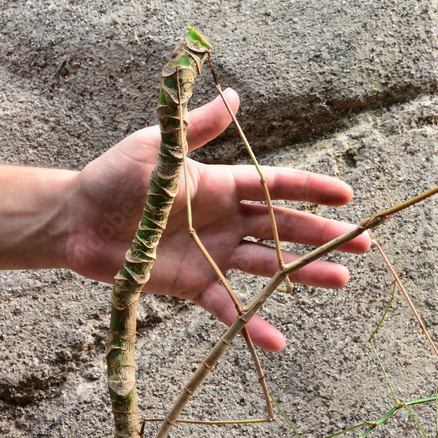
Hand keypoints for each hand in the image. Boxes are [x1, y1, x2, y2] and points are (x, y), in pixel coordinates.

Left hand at [64, 89, 370, 350]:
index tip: (347, 196)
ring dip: (302, 274)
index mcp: (220, 186)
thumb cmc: (112, 178)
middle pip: (283, 228)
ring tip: (339, 281)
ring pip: (268, 266)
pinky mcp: (193, 284)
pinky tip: (276, 341)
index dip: (311, 190)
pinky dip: (251, 323)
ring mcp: (212, 254)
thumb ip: (197, 129)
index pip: (275, 186)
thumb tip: (236, 96)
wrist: (74, 221)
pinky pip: (228, 306)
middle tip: (362, 243)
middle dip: (322, 235)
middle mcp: (224, 220)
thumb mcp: (156, 147)